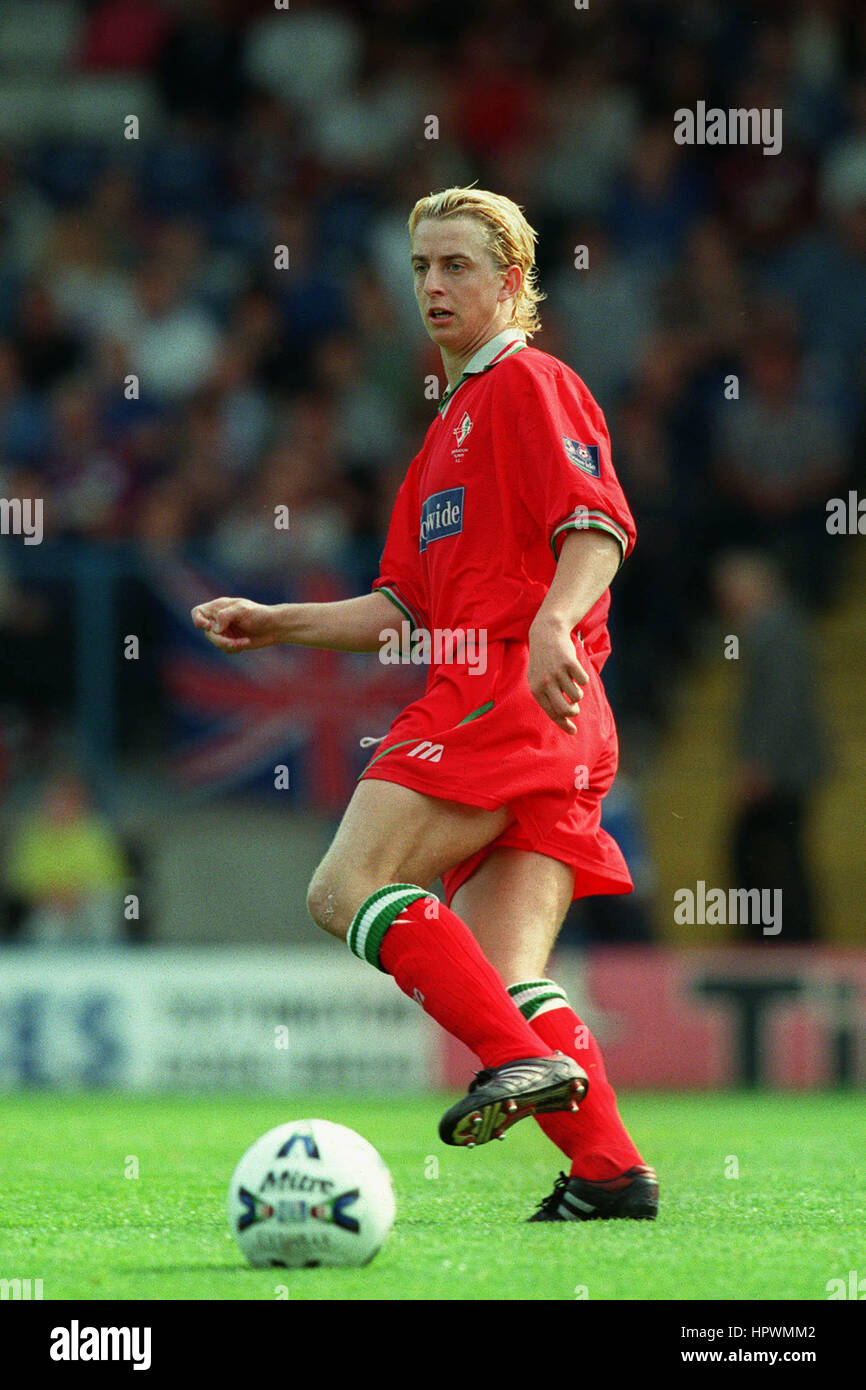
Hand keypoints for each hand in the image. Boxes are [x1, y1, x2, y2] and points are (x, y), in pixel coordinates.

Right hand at [190, 597, 282, 652]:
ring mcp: (225, 630)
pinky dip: (234, 648)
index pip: (197, 612)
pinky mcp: (231, 641)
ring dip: (228, 644)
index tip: (208, 626)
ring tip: (244, 642)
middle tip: (233, 642)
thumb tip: (214, 628)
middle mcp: (219, 619)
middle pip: (207, 632)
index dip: (198, 620)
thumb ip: (225, 615)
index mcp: (219, 607)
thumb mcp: (243, 610)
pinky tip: (245, 643)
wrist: (275, 626)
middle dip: (220, 639)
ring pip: (215, 642)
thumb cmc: (260, 614)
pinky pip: (224, 648)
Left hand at [527, 617, 588, 733]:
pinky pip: (584, 681)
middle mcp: (545, 683)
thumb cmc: (543, 660)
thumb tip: (562, 717)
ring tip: (572, 683)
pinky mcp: (569, 663)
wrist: (546, 634)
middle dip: (574, 713)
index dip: (564, 725)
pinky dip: (583, 679)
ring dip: (578, 693)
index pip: (552, 713)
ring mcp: (557, 673)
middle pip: (566, 709)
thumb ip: (546, 697)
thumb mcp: (537, 679)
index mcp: (536, 689)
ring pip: (577, 695)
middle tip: (575, 709)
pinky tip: (576, 672)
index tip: (574, 731)